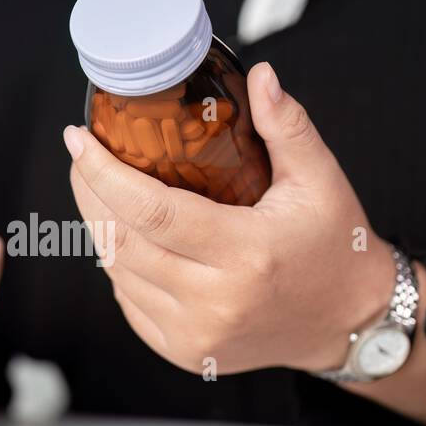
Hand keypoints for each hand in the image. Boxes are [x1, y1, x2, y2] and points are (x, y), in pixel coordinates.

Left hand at [65, 61, 396, 374]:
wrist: (347, 322)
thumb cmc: (332, 245)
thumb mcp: (320, 179)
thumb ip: (286, 125)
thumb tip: (260, 75)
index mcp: (246, 253)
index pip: (152, 211)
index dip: (104, 173)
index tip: (78, 139)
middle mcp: (214, 301)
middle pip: (120, 242)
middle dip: (89, 194)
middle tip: (83, 158)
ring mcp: (195, 333)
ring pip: (117, 272)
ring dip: (100, 227)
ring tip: (100, 190)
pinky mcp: (183, 351)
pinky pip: (127, 301)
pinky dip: (119, 265)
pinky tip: (127, 235)